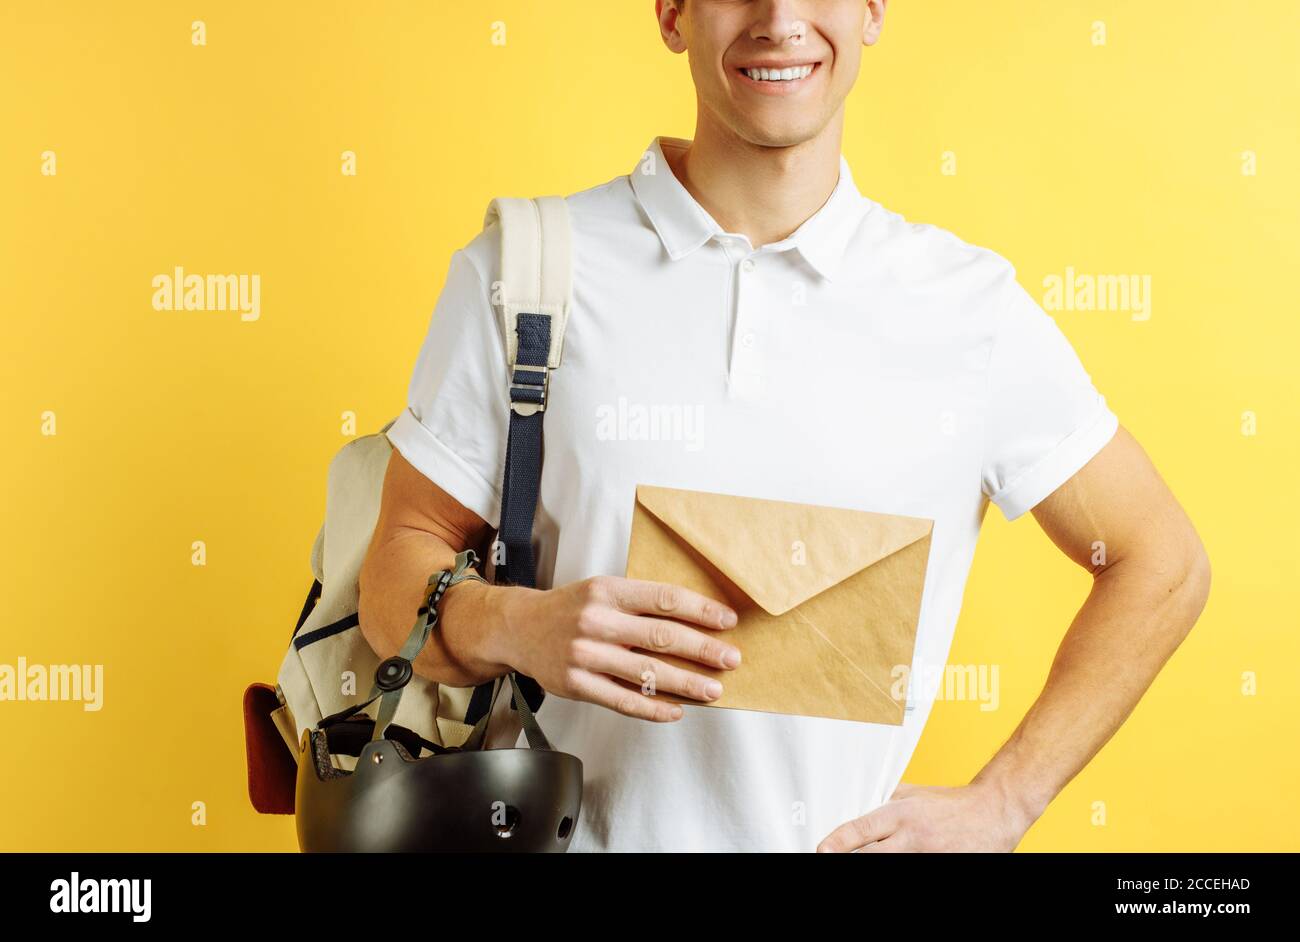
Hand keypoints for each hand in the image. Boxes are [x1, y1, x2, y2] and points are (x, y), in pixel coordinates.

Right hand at [495, 575, 740, 721]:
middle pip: (661, 636)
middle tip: (731, 659)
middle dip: (703, 649)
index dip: (701, 610)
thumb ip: (640, 603)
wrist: (518, 628)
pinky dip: (653, 709)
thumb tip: (694, 620)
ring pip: (646, 672)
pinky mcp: (578, 685)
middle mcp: (596, 621)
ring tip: (713, 689)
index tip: (727, 621)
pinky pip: (623, 701)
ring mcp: (586, 655)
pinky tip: (676, 710)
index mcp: (607, 591)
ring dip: (686, 683)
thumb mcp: (602, 590)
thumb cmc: (570, 608)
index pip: (664, 599)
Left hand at [816, 780, 1035, 851]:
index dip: (838, 841)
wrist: (994, 810)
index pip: (862, 829)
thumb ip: (887, 801)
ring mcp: (929, 856)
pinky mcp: (944, 866)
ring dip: (877, 864)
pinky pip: (917, 871)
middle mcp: (913, 837)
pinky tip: (901, 860)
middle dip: (850, 860)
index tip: (822, 849)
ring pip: (892, 867)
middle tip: (834, 860)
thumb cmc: (952, 802)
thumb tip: (860, 806)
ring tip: (872, 857)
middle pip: (871, 857)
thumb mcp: (915, 793)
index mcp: (902, 814)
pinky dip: (906, 867)